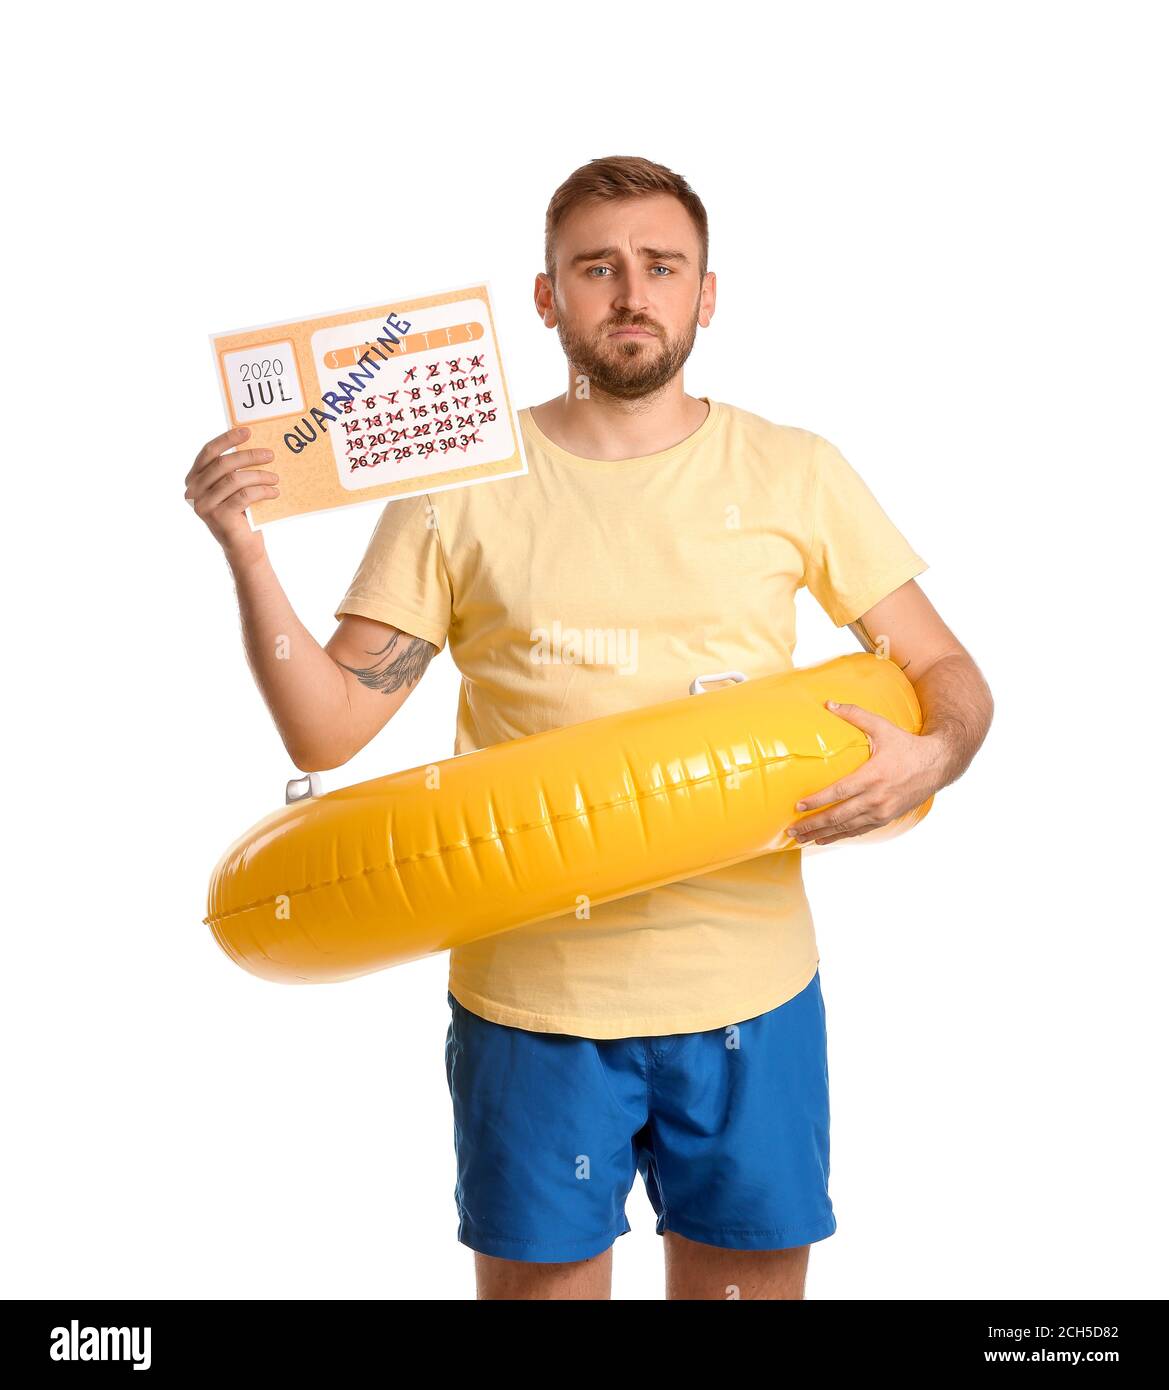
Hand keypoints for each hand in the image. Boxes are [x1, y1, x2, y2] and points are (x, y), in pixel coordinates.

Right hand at [185, 425, 278, 568]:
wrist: (243, 548)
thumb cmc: (241, 514)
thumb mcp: (233, 489)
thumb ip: (232, 470)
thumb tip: (253, 444)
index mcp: (194, 479)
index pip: (208, 452)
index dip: (227, 439)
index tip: (247, 431)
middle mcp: (193, 491)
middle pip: (223, 464)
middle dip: (249, 456)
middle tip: (270, 455)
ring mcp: (204, 505)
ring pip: (235, 479)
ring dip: (259, 475)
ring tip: (275, 477)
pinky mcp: (218, 517)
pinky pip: (244, 496)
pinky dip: (262, 491)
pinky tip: (274, 492)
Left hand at [784, 699, 946, 846]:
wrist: (937, 764)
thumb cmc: (907, 744)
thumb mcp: (882, 726)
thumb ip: (855, 715)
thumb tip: (828, 703)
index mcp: (873, 776)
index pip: (839, 792)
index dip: (817, 801)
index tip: (797, 806)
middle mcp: (877, 797)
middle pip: (839, 815)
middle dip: (813, 824)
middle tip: (791, 830)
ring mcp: (882, 811)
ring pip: (847, 827)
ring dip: (822, 834)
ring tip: (800, 839)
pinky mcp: (887, 818)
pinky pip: (859, 830)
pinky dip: (840, 836)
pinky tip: (824, 839)